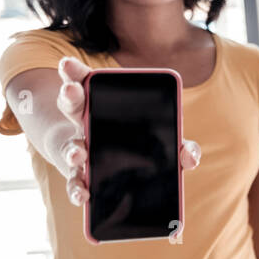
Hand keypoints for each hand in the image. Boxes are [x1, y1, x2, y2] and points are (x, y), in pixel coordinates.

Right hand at [57, 57, 200, 206]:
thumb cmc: (142, 148)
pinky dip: (78, 190)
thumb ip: (179, 146)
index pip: (87, 83)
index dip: (75, 72)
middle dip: (71, 96)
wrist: (117, 174)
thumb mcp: (164, 142)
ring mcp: (82, 151)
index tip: (67, 62)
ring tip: (79, 155)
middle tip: (71, 89)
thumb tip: (191, 156)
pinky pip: (77, 183)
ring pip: (72, 147)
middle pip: (73, 107)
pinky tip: (83, 196)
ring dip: (74, 150)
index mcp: (103, 107)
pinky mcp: (82, 177)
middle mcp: (87, 125)